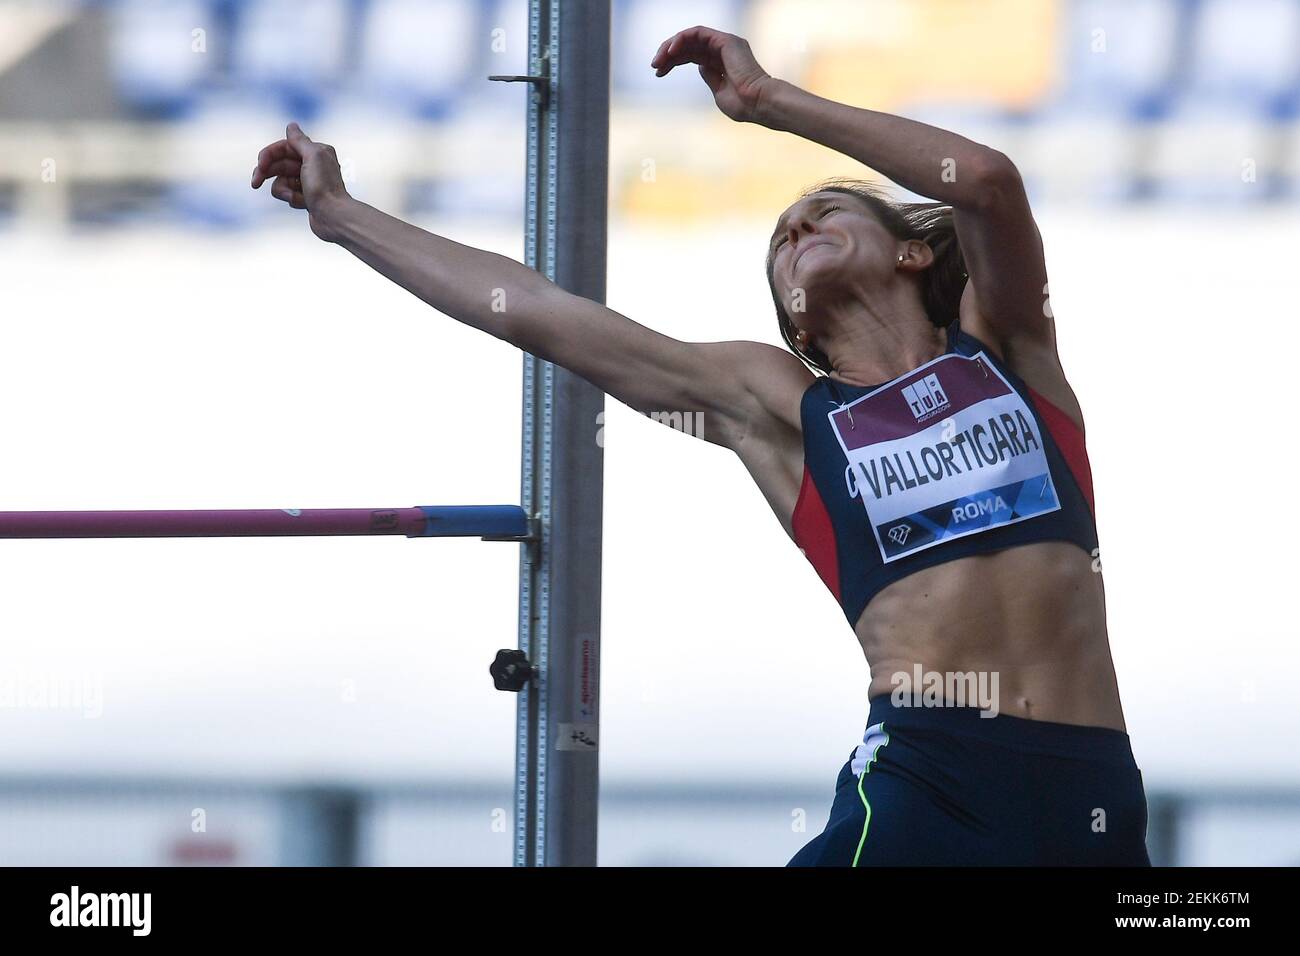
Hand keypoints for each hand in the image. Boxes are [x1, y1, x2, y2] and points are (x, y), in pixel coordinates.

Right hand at [250, 122, 350, 241]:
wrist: (334, 217)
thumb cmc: (324, 186)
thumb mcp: (313, 156)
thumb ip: (300, 140)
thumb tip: (291, 125)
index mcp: (316, 152)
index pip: (284, 147)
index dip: (268, 155)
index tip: (259, 166)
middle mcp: (312, 164)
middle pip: (279, 163)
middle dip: (266, 173)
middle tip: (255, 183)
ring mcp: (308, 182)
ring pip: (280, 180)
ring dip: (283, 189)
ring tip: (293, 197)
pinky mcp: (305, 197)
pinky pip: (287, 194)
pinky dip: (291, 198)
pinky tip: (302, 204)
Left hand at [650, 26, 772, 122]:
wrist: (758, 104)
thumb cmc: (742, 105)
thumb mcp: (719, 92)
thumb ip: (709, 77)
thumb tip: (699, 66)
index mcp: (721, 62)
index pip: (691, 55)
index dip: (672, 62)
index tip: (658, 73)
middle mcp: (724, 50)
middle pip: (688, 46)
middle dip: (668, 55)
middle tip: (654, 66)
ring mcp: (725, 43)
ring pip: (691, 37)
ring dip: (671, 46)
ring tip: (658, 61)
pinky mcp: (724, 40)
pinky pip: (698, 32)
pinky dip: (682, 39)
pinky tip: (670, 52)